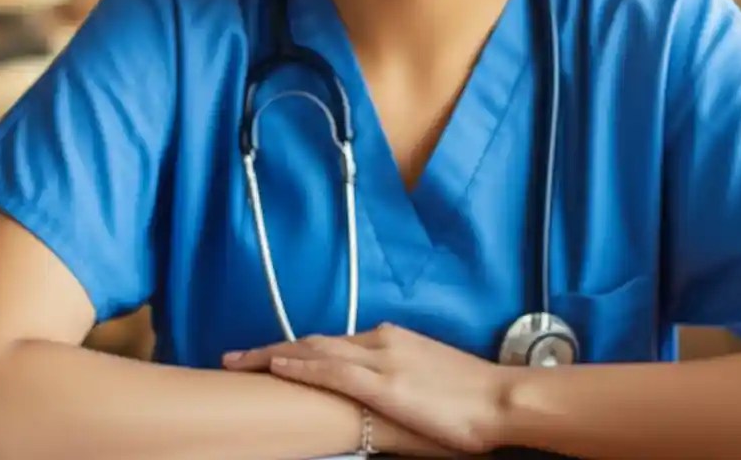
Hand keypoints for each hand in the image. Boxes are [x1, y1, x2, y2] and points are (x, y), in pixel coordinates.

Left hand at [223, 323, 511, 454]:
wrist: (502, 400)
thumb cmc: (475, 400)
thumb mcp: (431, 383)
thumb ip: (401, 382)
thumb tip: (383, 397)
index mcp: (394, 341)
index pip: (334, 342)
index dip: (298, 349)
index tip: (271, 356)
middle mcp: (383, 341)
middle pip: (315, 341)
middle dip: (273, 348)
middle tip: (237, 356)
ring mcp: (382, 360)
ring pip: (315, 350)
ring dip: (273, 354)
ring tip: (240, 361)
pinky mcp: (385, 383)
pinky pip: (332, 370)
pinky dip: (302, 366)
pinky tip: (277, 368)